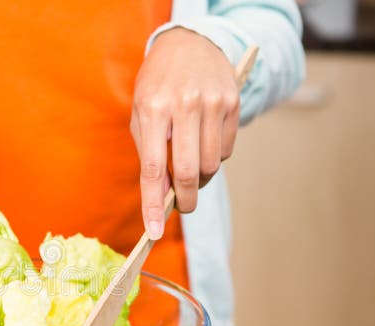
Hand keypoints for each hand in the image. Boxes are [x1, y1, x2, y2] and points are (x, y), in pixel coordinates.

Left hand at [131, 28, 239, 239]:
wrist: (188, 43)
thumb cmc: (157, 85)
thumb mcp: (141, 115)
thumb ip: (148, 154)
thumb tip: (161, 196)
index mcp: (153, 109)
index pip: (151, 169)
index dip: (153, 204)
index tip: (154, 231)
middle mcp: (184, 106)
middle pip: (186, 172)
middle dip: (184, 199)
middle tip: (183, 208)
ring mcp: (212, 103)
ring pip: (211, 165)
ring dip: (200, 178)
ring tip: (190, 170)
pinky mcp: (233, 103)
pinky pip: (226, 150)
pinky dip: (215, 159)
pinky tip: (204, 145)